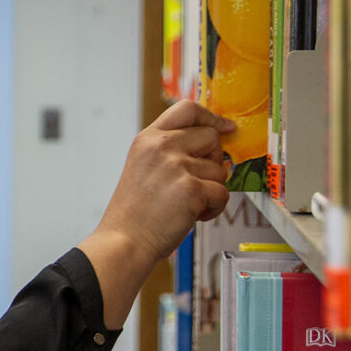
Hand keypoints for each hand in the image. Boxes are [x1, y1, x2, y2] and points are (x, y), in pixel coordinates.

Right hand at [74, 101, 234, 327]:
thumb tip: (213, 144)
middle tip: (197, 182)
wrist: (125, 242)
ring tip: (188, 204)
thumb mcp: (143, 167)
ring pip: (220, 169)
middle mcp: (161, 147)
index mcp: (147, 139)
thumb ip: (169, 150)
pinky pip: (222, 193)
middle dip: (214, 160)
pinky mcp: (191, 189)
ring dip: (212, 189)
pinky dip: (214, 208)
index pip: (187, 109)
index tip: (225, 127)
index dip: (211, 117)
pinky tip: (194, 216)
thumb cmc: (135, 213)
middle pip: (211, 137)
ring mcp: (176, 166)